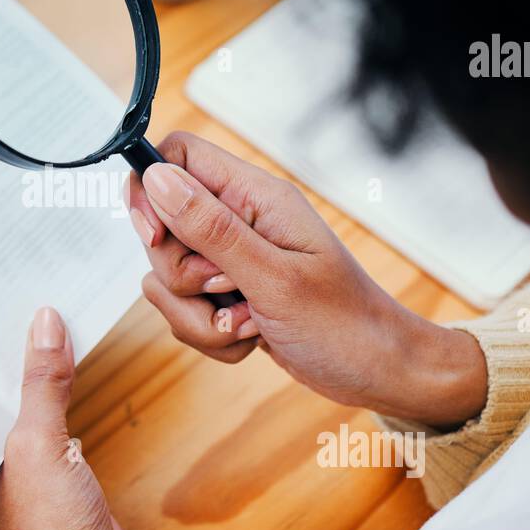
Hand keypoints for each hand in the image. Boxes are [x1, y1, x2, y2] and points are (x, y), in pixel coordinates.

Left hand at [0, 307, 137, 529]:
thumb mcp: (38, 448)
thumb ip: (41, 387)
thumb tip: (46, 326)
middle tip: (3, 299)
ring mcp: (16, 474)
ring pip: (19, 408)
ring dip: (31, 374)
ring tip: (35, 320)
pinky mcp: (51, 479)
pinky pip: (51, 425)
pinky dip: (57, 398)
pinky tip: (64, 367)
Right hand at [125, 132, 486, 426]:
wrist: (380, 373)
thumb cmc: (345, 325)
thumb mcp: (275, 278)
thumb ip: (212, 228)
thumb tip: (158, 178)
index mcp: (256, 197)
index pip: (177, 156)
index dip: (150, 190)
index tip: (156, 238)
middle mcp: (240, 221)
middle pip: (163, 227)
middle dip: (182, 275)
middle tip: (229, 290)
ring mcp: (233, 260)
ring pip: (168, 278)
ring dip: (198, 316)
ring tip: (249, 322)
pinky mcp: (228, 295)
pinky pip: (185, 310)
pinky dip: (211, 334)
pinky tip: (251, 338)